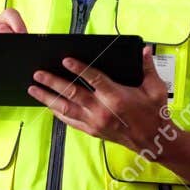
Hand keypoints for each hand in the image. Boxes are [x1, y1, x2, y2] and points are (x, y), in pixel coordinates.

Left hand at [27, 45, 170, 151]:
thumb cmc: (154, 113)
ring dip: (48, 97)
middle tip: (38, 73)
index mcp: (117, 97)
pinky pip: (70, 120)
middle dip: (53, 82)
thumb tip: (144, 50)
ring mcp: (94, 122)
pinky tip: (48, 105)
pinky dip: (57, 112)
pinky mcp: (91, 130)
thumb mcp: (156, 88)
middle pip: (72, 93)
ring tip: (34, 88)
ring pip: (65, 108)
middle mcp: (102, 110)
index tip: (65, 60)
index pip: (94, 79)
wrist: (153, 140)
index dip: (79, 69)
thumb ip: (148, 67)